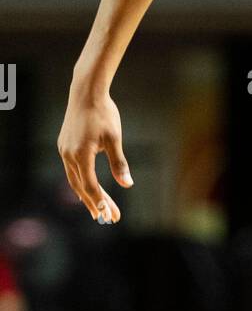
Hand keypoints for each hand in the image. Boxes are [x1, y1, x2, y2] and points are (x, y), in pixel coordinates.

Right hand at [57, 86, 132, 222]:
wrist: (86, 92)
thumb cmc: (103, 113)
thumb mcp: (114, 138)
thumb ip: (119, 163)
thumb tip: (127, 184)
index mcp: (80, 154)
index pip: (91, 185)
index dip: (100, 201)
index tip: (108, 214)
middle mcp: (68, 154)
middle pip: (81, 187)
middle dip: (95, 203)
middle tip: (107, 218)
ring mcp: (64, 150)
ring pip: (74, 180)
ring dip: (86, 195)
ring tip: (97, 210)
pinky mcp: (64, 145)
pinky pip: (71, 170)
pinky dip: (80, 182)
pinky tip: (88, 188)